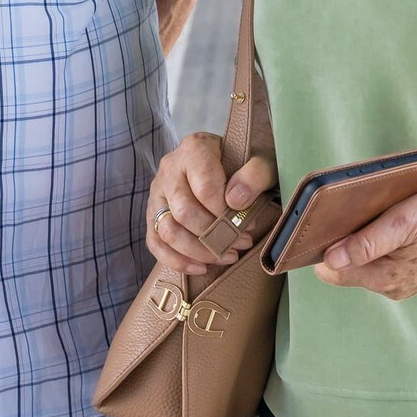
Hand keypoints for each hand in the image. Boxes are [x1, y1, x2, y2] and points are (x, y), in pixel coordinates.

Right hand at [145, 130, 276, 276]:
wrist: (229, 160)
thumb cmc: (246, 162)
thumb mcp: (262, 160)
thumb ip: (254, 174)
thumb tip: (235, 201)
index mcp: (195, 148)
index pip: (204, 187)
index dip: (224, 212)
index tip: (246, 222)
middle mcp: (170, 167)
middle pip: (184, 212)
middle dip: (214, 236)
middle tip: (240, 243)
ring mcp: (158, 191)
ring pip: (167, 230)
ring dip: (198, 251)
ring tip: (226, 256)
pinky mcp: (154, 213)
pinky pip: (155, 242)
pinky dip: (177, 260)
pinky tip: (200, 268)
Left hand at [313, 182, 416, 301]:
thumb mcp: (405, 222)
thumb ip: (367, 243)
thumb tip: (331, 258)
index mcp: (384, 277)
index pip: (330, 270)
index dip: (321, 245)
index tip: (319, 221)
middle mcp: (392, 286)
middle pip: (346, 264)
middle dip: (341, 239)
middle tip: (346, 207)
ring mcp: (406, 279)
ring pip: (366, 259)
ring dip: (361, 237)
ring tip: (371, 209)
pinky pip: (385, 256)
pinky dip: (381, 239)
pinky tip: (391, 218)